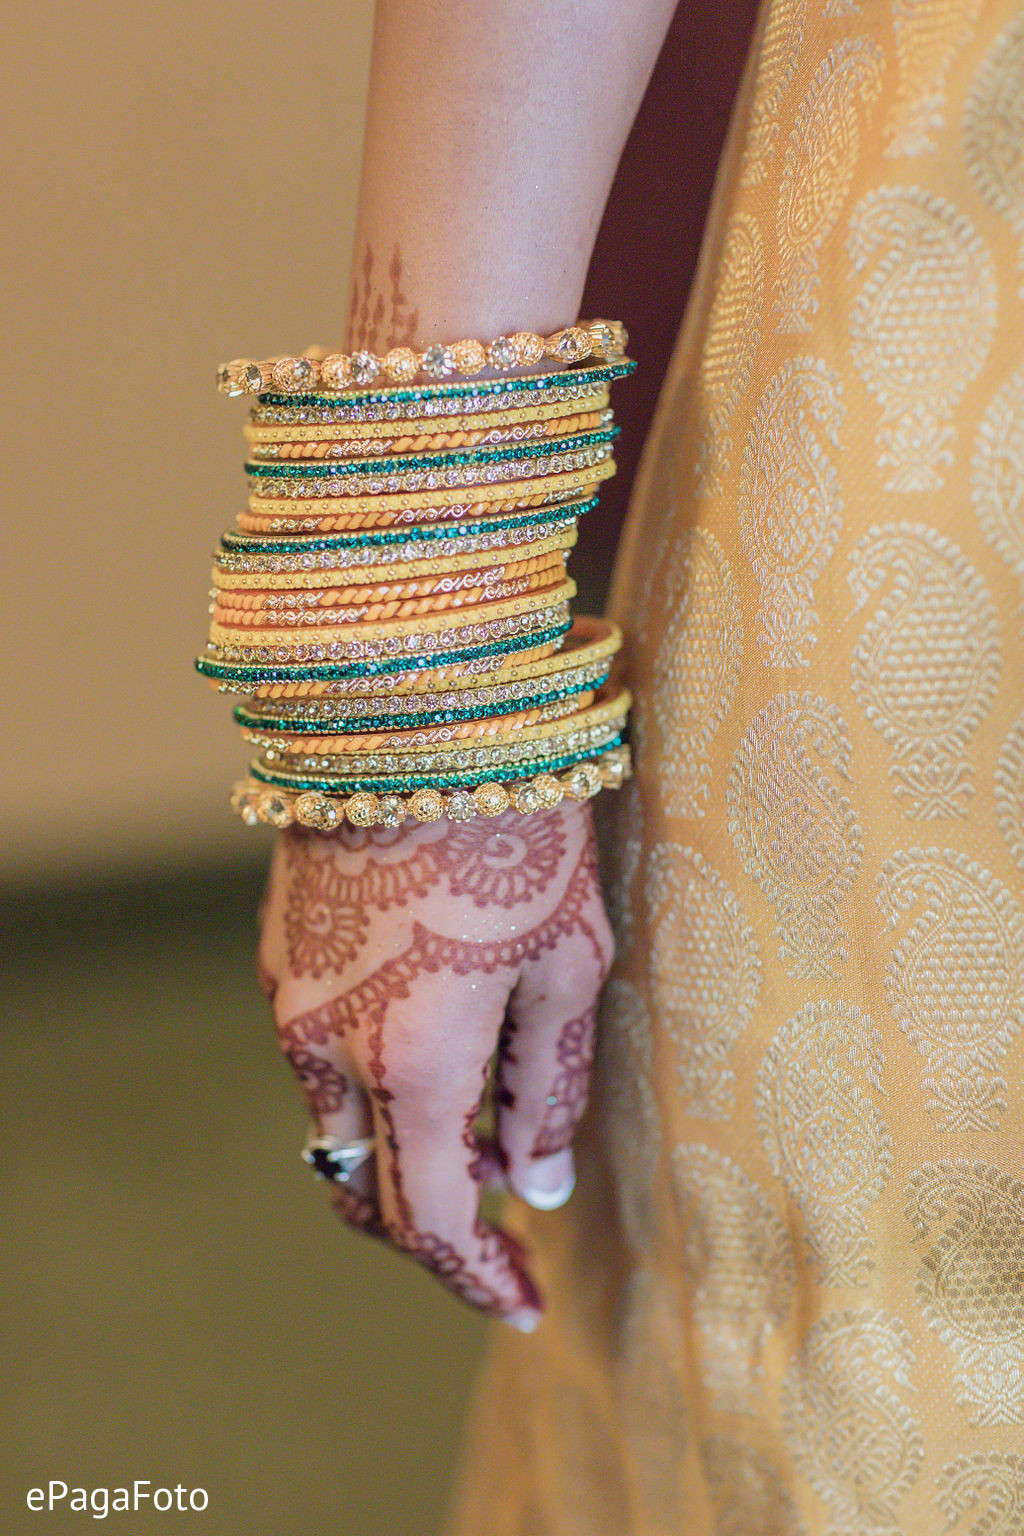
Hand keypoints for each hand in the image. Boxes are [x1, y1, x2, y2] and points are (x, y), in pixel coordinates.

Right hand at [256, 801, 612, 1328]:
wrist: (415, 711)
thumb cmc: (518, 831)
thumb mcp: (564, 964)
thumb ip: (545, 1088)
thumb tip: (538, 1186)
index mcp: (410, 1063)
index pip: (429, 1220)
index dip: (476, 1274)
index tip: (524, 1297)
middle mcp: (327, 1047)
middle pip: (365, 1192)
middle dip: (430, 1232)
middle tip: (500, 1234)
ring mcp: (289, 998)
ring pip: (333, 1126)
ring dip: (395, 1157)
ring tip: (473, 1138)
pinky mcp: (279, 953)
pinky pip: (316, 1057)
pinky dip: (368, 1089)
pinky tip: (425, 1053)